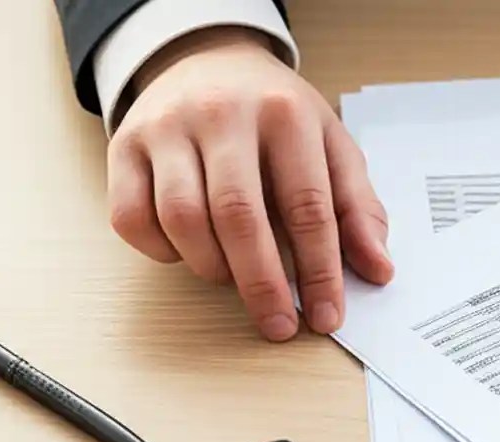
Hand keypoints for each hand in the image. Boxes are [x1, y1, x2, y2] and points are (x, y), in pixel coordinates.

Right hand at [107, 27, 393, 340]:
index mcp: (286, 115)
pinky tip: (190, 251)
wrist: (207, 58)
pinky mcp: (122, 145)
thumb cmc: (277, 116)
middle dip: (263, 283)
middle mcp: (222, 115)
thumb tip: (378, 269)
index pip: (308, 206)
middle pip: (239, 215)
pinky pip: (130, 217)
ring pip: (181, 219)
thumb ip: (357, 208)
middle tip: (279, 325)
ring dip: (212, 267)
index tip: (326, 316)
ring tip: (235, 279)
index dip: (320, 270)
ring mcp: (166, 128)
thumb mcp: (332, 145)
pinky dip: (161, 251)